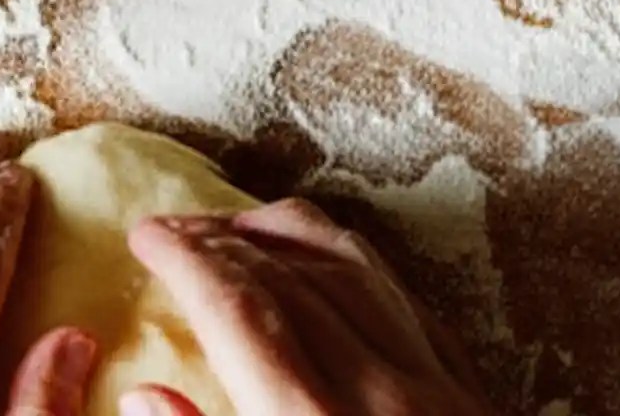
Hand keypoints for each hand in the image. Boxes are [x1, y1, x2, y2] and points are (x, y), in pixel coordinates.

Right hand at [121, 199, 490, 415]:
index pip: (234, 307)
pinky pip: (410, 301)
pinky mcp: (474, 393)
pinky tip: (334, 262)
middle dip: (222, 239)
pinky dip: (359, 266)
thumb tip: (144, 396)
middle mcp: (378, 393)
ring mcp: (437, 388)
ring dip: (290, 234)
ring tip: (244, 223)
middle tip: (178, 228)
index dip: (183, 259)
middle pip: (288, 277)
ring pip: (355, 269)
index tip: (148, 236)